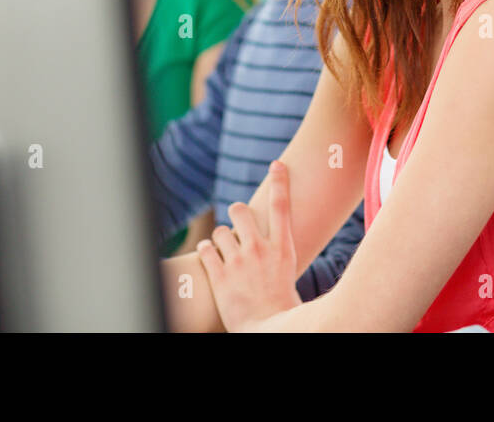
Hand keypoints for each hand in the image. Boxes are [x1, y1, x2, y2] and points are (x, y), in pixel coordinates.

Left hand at [197, 161, 302, 330]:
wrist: (270, 329)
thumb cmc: (281, 303)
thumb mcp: (287, 270)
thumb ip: (276, 249)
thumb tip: (268, 234)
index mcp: (282, 248)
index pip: (281, 205)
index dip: (280, 181)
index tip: (277, 165)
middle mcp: (260, 250)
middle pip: (241, 210)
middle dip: (236, 212)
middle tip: (237, 223)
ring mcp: (239, 263)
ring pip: (220, 231)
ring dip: (220, 239)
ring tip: (224, 252)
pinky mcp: (220, 276)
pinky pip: (206, 250)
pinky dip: (206, 251)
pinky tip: (211, 257)